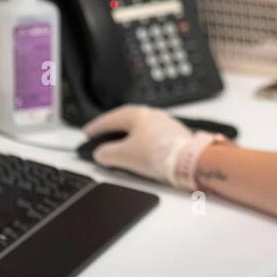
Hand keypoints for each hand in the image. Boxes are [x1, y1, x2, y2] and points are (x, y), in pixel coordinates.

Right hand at [83, 105, 212, 187]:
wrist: (189, 162)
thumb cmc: (158, 155)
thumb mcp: (123, 156)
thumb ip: (106, 154)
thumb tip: (101, 154)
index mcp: (138, 114)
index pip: (110, 119)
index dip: (96, 127)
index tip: (87, 133)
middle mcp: (153, 115)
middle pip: (127, 122)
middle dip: (113, 131)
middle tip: (102, 139)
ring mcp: (166, 125)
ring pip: (141, 130)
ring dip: (128, 139)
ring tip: (121, 150)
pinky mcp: (176, 137)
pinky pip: (153, 138)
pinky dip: (142, 145)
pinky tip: (141, 155)